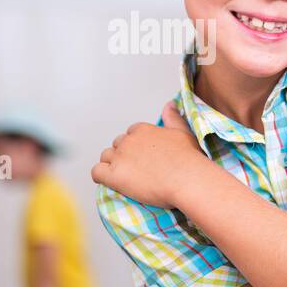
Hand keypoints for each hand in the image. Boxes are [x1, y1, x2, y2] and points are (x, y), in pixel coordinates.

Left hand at [91, 104, 206, 208]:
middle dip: (124, 155)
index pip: (130, 134)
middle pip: (117, 145)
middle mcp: (128, 140)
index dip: (137, 146)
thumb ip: (173, 118)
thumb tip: (169, 104)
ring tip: (128, 177)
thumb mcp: (183, 133)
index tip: (146, 157)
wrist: (188, 180)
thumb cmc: (189, 159)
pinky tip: (111, 181)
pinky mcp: (113, 175)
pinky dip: (101, 176)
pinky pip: (96, 172)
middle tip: (139, 169)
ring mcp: (120, 157)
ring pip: (106, 157)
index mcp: (142, 130)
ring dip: (113, 165)